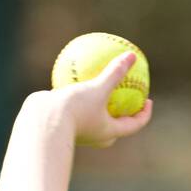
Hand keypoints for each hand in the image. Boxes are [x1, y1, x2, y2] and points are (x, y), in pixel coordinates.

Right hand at [28, 51, 153, 148]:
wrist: (42, 122)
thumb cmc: (74, 109)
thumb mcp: (98, 88)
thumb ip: (115, 73)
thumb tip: (132, 56)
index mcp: (108, 132)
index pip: (133, 125)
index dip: (144, 115)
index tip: (148, 101)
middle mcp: (95, 135)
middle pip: (115, 127)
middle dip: (122, 115)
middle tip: (127, 98)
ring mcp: (79, 130)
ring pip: (94, 118)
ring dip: (99, 105)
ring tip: (100, 87)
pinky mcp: (64, 122)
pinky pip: (75, 108)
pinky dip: (78, 96)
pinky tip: (74, 77)